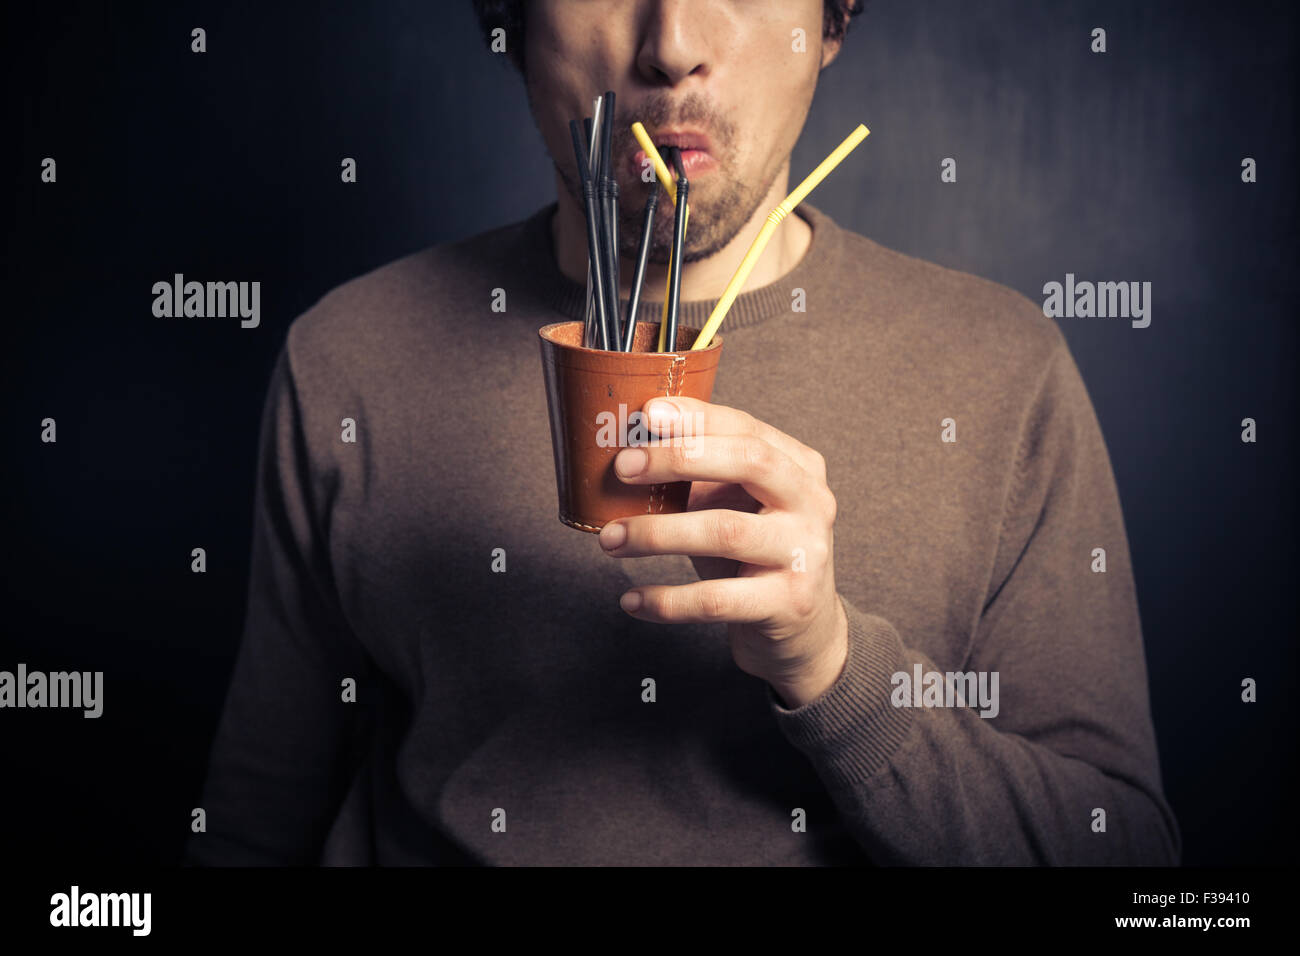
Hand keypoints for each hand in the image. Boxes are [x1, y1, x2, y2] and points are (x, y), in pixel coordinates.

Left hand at [598, 397, 848, 707]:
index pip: (747, 429)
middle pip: (749, 462)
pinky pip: (717, 600)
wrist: (804, 627)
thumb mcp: (734, 506)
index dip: (697, 418)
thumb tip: (627, 452)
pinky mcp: (787, 604)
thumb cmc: (754, 554)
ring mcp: (804, 553)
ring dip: (657, 533)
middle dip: (680, 458)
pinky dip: (667, 600)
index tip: (647, 414)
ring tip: (610, 540)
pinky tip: (632, 600)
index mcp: (799, 467)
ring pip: (725, 532)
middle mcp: (812, 503)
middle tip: (623, 467)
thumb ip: (698, 476)